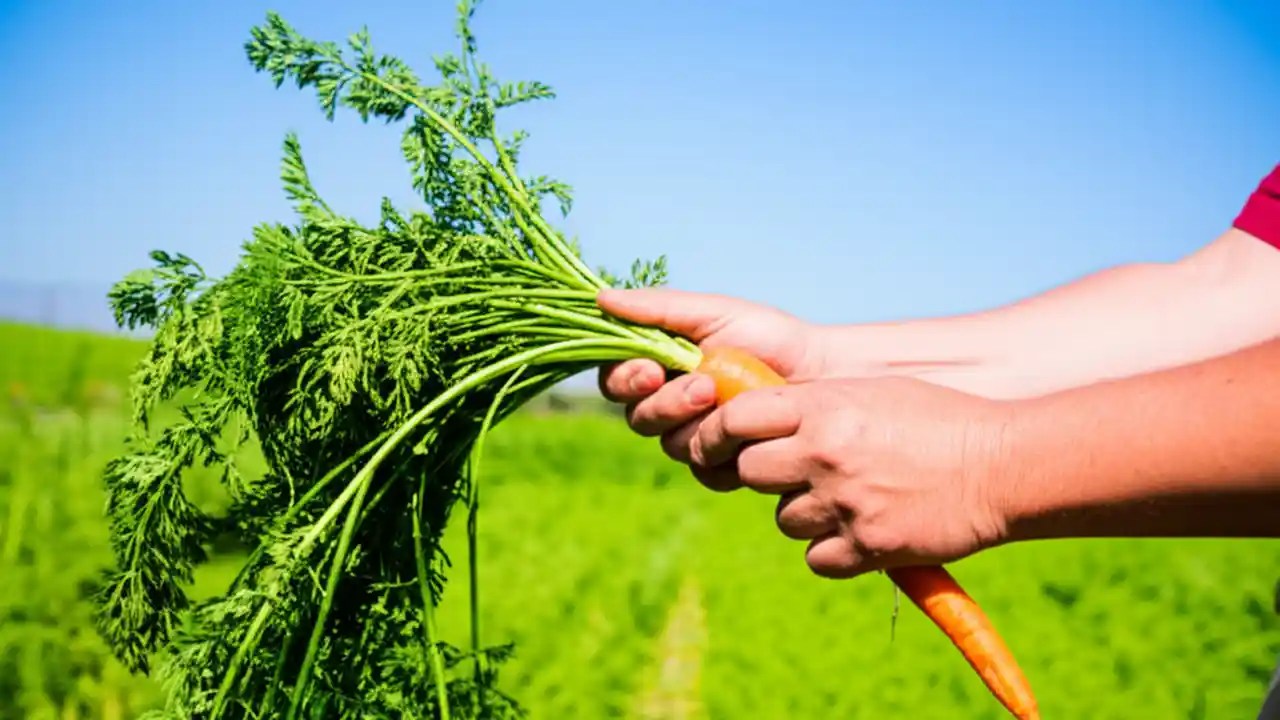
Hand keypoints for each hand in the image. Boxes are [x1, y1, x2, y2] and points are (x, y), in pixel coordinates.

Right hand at [596, 288, 838, 488]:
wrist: (823, 372)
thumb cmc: (768, 336)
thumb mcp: (713, 313)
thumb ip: (658, 309)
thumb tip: (600, 297)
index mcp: (659, 366)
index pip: (616, 380)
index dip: (625, 380)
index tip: (651, 369)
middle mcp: (670, 404)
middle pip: (637, 418)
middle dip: (666, 404)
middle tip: (703, 387)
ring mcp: (696, 436)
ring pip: (669, 445)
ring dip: (695, 425)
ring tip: (728, 402)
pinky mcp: (725, 464)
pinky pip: (705, 471)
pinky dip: (723, 453)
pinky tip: (745, 437)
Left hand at [687, 376, 1012, 577]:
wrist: (1004, 465)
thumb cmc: (939, 420)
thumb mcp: (871, 391)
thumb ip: (812, 403)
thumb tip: (756, 416)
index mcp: (823, 407)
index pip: (736, 417)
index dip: (719, 431)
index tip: (719, 442)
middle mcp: (825, 453)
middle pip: (749, 472)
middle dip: (766, 474)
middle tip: (801, 472)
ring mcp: (844, 503)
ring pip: (783, 519)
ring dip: (805, 513)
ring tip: (853, 497)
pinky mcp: (867, 548)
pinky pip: (816, 558)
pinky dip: (833, 550)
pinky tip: (865, 529)